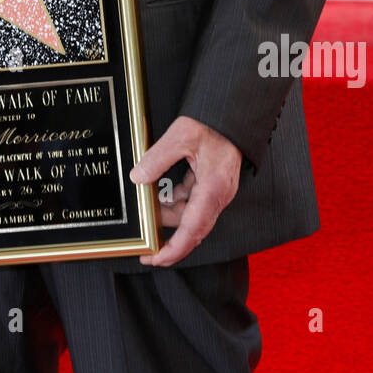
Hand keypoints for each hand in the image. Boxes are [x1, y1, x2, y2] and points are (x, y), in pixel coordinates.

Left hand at [130, 116, 241, 266]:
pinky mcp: (212, 184)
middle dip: (169, 240)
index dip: (174, 249)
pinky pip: (193, 201)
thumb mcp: (181, 135)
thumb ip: (158, 158)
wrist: (233, 115)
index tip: (155, 258)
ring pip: (191, 215)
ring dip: (169, 215)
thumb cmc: (214, 123)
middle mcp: (218, 195)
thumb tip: (138, 177)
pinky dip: (176, 201)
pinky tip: (161, 195)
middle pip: (192, 229)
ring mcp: (217, 191)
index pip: (193, 230)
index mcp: (213, 189)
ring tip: (147, 211)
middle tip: (145, 246)